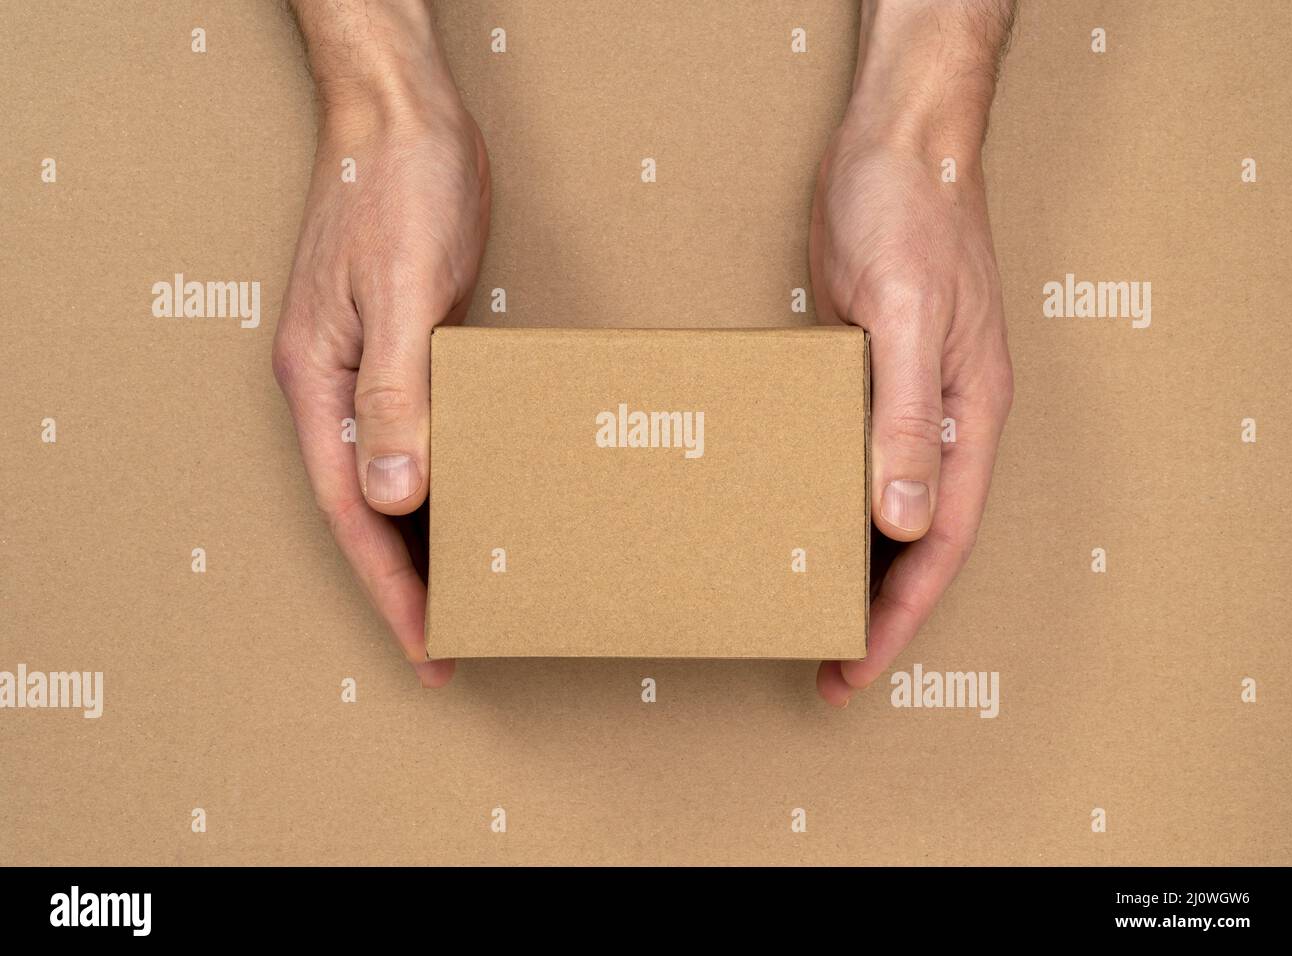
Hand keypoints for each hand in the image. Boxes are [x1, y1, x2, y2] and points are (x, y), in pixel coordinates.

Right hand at [273, 0, 488, 686]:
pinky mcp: (402, 344)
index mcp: (321, 383)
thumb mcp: (400, 293)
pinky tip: (471, 495)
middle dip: (405, 580)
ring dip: (422, 535)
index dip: (392, 585)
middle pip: (367, 507)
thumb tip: (388, 497)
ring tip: (463, 589)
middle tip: (447, 640)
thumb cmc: (399, 188)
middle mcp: (335, 385)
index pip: (354, 512)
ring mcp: (366, 365)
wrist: (404, 113)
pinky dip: (442, 475)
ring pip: (391, 475)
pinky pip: (418, 432)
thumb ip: (394, 395)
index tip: (428, 643)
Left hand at [810, 0, 1015, 706]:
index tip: (856, 665)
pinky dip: (825, 496)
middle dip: (874, 606)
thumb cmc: (912, 217)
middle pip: (915, 539)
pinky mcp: (863, 376)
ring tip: (803, 609)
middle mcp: (942, 422)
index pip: (941, 543)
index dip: (900, 612)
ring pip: (881, 504)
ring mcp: (901, 400)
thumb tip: (905, 523)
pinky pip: (848, 456)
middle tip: (825, 662)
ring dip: (849, 559)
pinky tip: (789, 517)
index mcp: (969, 418)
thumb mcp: (909, 317)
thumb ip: (906, 418)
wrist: (893, 147)